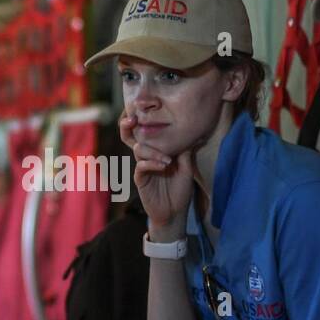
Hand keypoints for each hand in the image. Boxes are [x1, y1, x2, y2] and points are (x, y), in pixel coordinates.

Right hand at [119, 113, 193, 231]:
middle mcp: (146, 155)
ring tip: (167, 159)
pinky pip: (141, 167)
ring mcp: (142, 167)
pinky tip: (163, 165)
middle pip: (131, 136)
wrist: (175, 213)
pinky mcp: (140, 180)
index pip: (145, 130)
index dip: (140, 117)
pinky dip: (151, 163)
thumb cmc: (180, 189)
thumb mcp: (187, 167)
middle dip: (128, 125)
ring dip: (153, 151)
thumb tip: (192, 132)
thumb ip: (186, 150)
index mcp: (155, 150)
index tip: (142, 106)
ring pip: (138, 150)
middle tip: (132, 117)